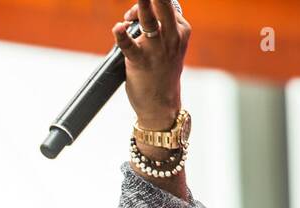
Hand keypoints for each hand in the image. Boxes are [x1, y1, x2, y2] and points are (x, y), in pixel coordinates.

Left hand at [112, 0, 190, 128]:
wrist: (162, 104)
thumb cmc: (163, 73)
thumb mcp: (171, 46)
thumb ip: (161, 28)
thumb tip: (136, 14)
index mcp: (181, 30)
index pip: (167, 5)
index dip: (150, 2)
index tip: (133, 13)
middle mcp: (172, 36)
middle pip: (164, 6)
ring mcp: (157, 49)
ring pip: (149, 21)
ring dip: (142, 6)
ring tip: (132, 8)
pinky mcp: (141, 62)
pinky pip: (129, 46)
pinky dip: (121, 36)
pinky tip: (117, 28)